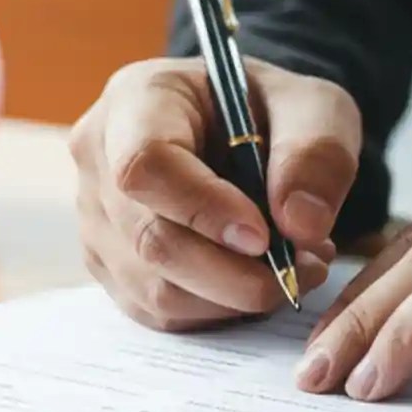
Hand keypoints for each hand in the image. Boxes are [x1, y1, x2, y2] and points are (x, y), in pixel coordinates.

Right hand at [69, 56, 359, 330]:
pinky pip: (158, 310)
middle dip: (234, 272)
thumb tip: (301, 224)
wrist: (233, 128)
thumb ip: (316, 153)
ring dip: (233, 296)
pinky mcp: (109, 264)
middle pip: (149, 240)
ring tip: (291, 267)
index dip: (202, 209)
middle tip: (302, 266)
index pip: (144, 166)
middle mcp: (98, 160)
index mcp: (135, 101)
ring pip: (154, 287)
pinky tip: (253, 278)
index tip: (265, 237)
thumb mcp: (312, 104)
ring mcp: (94, 218)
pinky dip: (216, 309)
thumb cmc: (264, 110)